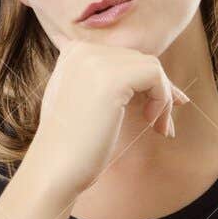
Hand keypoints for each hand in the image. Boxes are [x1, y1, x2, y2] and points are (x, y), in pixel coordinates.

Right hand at [25, 40, 190, 197]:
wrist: (55, 168)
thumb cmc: (72, 145)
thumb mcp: (84, 99)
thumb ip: (105, 81)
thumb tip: (151, 73)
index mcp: (73, 52)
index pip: (124, 58)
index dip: (146, 83)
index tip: (158, 109)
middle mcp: (83, 50)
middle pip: (140, 61)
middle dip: (158, 92)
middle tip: (161, 125)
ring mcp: (96, 61)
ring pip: (152, 67)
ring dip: (162, 98)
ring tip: (158, 127)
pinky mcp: (113, 79)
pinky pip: (156, 76)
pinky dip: (162, 99)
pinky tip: (150, 123)